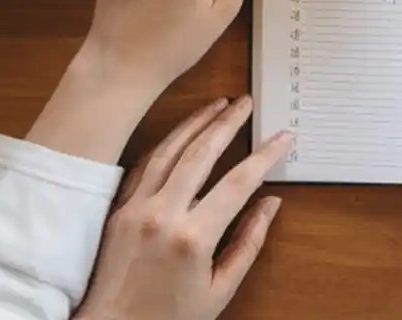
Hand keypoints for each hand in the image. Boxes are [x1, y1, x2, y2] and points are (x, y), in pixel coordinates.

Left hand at [76, 97, 293, 319]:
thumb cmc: (169, 318)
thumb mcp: (220, 290)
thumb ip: (248, 243)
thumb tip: (270, 204)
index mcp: (193, 237)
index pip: (238, 182)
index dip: (265, 156)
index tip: (283, 137)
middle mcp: (162, 215)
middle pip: (201, 154)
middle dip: (228, 123)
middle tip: (246, 102)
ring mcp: (136, 208)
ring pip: (169, 151)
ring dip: (195, 123)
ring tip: (217, 105)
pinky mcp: (118, 209)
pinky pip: (145, 166)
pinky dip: (166, 144)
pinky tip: (181, 132)